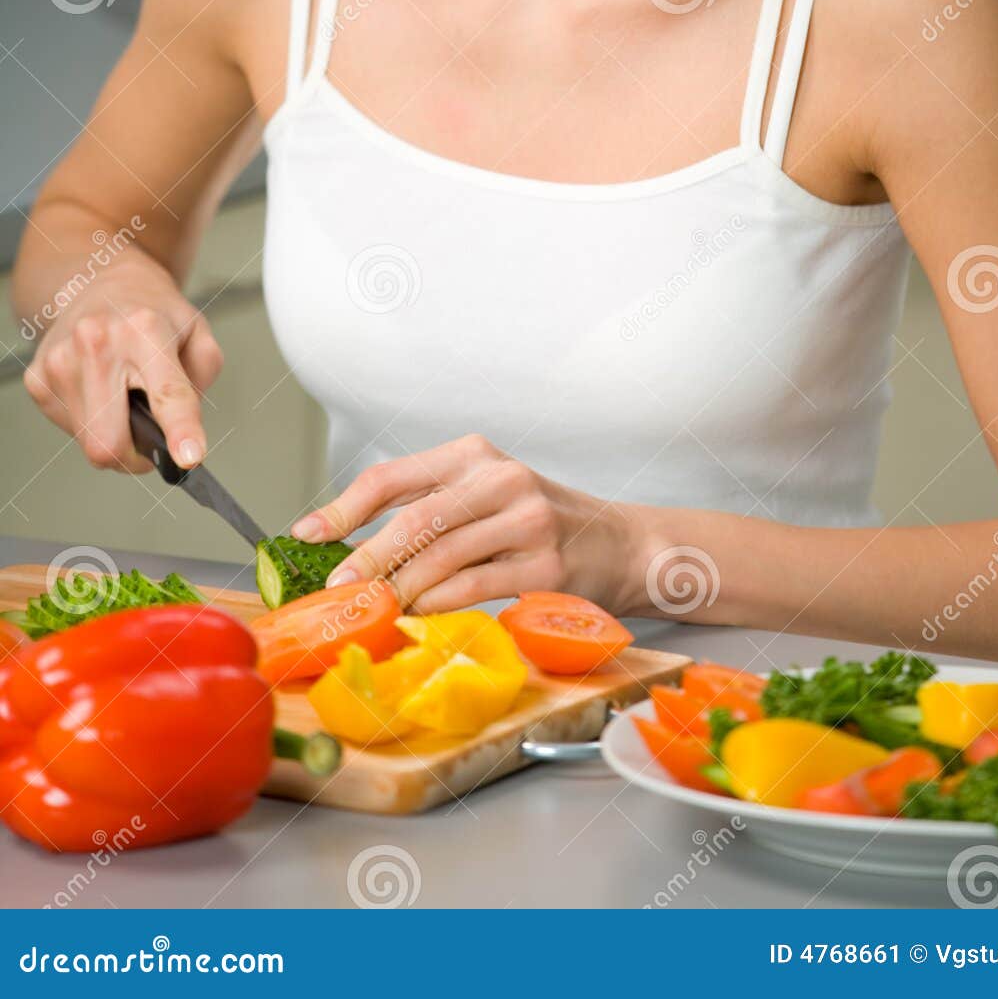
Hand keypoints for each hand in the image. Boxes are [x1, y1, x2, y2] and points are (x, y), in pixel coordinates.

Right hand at [23, 282, 222, 473]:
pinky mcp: (37, 379)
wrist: (100, 281)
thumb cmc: (152, 312)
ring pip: (89, 442)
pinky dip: (90, 422)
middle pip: (109, 440)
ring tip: (121, 395)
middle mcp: (96, 342)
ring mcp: (59, 361)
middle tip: (150, 435)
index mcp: (146, 330)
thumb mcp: (197, 334)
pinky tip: (98, 390)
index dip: (179, 430)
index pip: (167, 392)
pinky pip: (70, 429)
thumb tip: (181, 435)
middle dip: (135, 454)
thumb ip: (200, 383)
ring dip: (113, 434)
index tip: (187, 457)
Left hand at [290, 433, 643, 613]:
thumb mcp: (483, 495)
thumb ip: (426, 509)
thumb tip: (344, 545)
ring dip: (397, 591)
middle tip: (335, 590)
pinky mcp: (545, 566)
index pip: (392, 476)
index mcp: (473, 454)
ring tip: (373, 610)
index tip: (305, 534)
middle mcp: (500, 479)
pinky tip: (417, 616)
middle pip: (413, 520)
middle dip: (365, 560)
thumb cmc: (536, 522)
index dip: (342, 507)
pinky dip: (436, 607)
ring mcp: (526, 521)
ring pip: (440, 559)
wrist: (618, 543)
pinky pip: (472, 590)